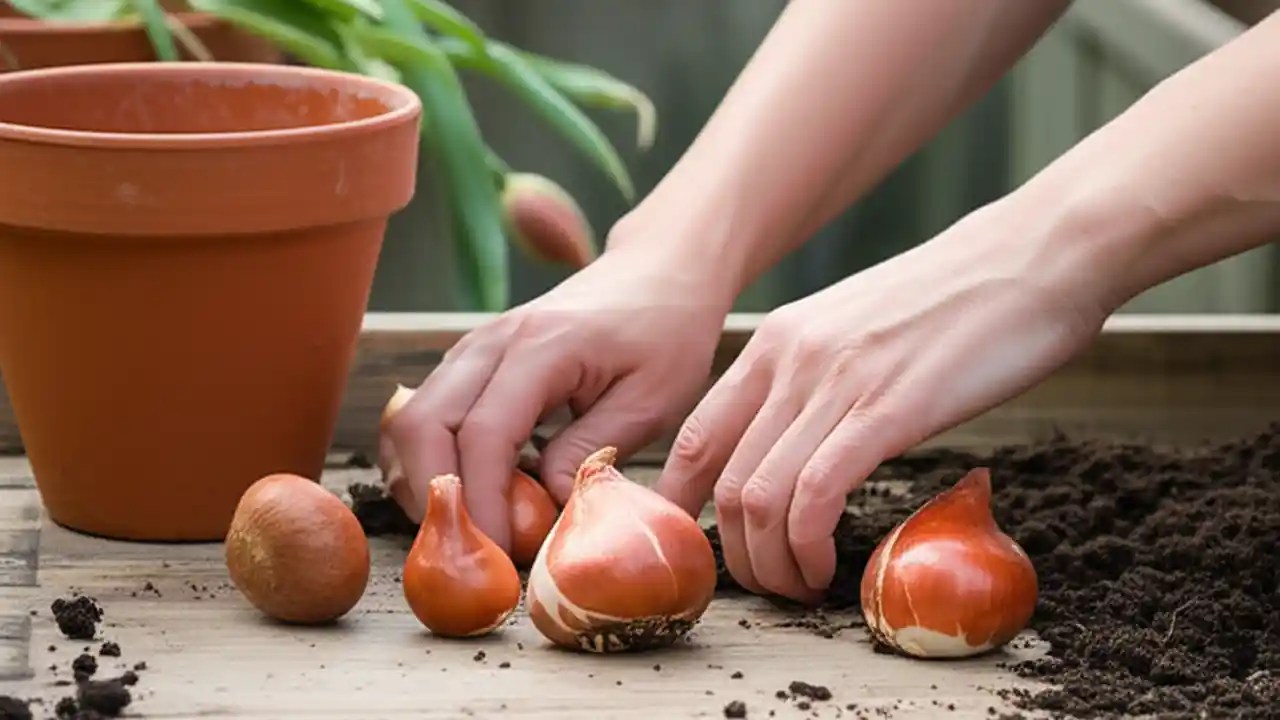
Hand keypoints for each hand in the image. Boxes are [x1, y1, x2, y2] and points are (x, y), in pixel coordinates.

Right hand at [384, 239, 731, 552]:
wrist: (657, 273)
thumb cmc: (665, 333)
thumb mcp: (651, 401)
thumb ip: (592, 452)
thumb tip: (545, 508)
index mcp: (541, 347)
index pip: (483, 434)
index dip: (482, 504)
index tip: (497, 558)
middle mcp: (491, 342)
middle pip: (423, 426)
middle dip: (436, 500)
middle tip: (469, 554)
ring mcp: (472, 348)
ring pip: (409, 420)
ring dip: (424, 482)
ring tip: (464, 531)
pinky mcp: (469, 361)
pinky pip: (422, 414)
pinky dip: (427, 461)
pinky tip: (464, 496)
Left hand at [654, 200, 1111, 603]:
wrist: (1032, 256)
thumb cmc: (956, 303)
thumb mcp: (856, 331)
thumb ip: (815, 379)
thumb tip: (795, 442)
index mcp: (776, 343)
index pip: (694, 438)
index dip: (684, 506)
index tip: (706, 548)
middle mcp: (789, 360)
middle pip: (720, 482)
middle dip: (736, 554)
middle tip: (771, 585)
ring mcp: (834, 383)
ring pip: (757, 498)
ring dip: (771, 564)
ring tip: (801, 587)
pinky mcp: (886, 410)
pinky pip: (815, 497)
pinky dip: (808, 548)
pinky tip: (830, 566)